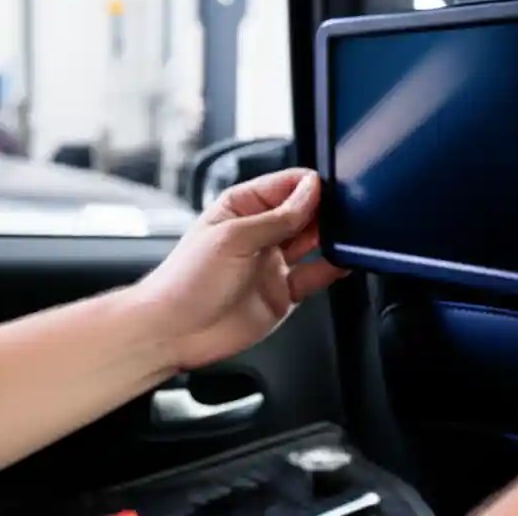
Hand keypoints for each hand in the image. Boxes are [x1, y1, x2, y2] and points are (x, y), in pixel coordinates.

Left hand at [131, 168, 348, 370]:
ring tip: (345, 237)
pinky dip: (332, 269)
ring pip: (313, 243)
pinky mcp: (282, 293)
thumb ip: (277, 217)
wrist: (173, 333)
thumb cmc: (185, 281)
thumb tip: (310, 191)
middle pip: (304, 212)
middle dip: (324, 211)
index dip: (309, 186)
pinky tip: (343, 262)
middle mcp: (260, 233)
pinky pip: (315, 276)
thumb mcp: (233, 238)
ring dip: (330, 238)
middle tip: (342, 214)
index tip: (328, 190)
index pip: (285, 185)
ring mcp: (272, 263)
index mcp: (242, 208)